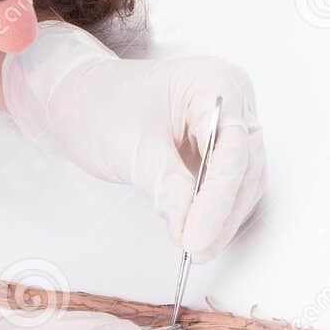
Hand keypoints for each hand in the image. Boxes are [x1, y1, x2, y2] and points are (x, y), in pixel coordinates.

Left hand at [1, 22, 265, 260]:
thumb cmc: (102, 105)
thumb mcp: (132, 147)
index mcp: (214, 83)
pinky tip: (199, 231)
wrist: (84, 100)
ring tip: (196, 245)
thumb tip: (188, 226)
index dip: (218, 198)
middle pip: (245, 166)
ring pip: (244, 181)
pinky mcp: (220, 151)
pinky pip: (231, 186)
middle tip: (197, 247)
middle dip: (222, 212)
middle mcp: (232, 102)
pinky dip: (217, 212)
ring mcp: (229, 126)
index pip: (231, 148)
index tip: (198, 235)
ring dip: (223, 218)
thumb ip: (166, 186)